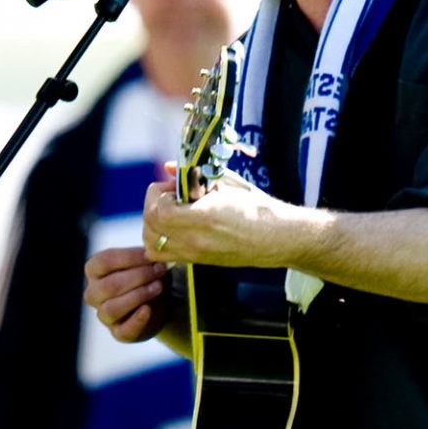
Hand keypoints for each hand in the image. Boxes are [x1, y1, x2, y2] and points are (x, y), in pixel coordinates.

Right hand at [82, 246, 171, 342]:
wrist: (158, 302)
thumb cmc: (147, 276)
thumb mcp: (146, 262)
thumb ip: (146, 257)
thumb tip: (154, 252)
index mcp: (95, 270)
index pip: (104, 261)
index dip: (128, 258)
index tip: (151, 255)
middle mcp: (94, 293)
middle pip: (109, 286)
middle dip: (138, 277)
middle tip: (159, 270)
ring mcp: (104, 315)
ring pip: (112, 308)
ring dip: (138, 296)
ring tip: (158, 287)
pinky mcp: (118, 332)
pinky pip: (124, 330)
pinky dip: (137, 320)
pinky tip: (148, 309)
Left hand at [141, 173, 296, 268]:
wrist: (277, 238)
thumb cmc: (258, 208)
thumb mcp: (228, 184)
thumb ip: (195, 176)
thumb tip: (171, 167)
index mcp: (205, 217)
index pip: (159, 210)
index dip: (160, 194)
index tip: (175, 186)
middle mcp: (196, 239)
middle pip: (150, 226)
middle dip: (154, 205)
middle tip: (172, 195)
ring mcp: (195, 253)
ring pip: (151, 243)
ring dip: (153, 223)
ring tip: (172, 211)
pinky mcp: (197, 261)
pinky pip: (163, 254)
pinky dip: (160, 239)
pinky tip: (176, 226)